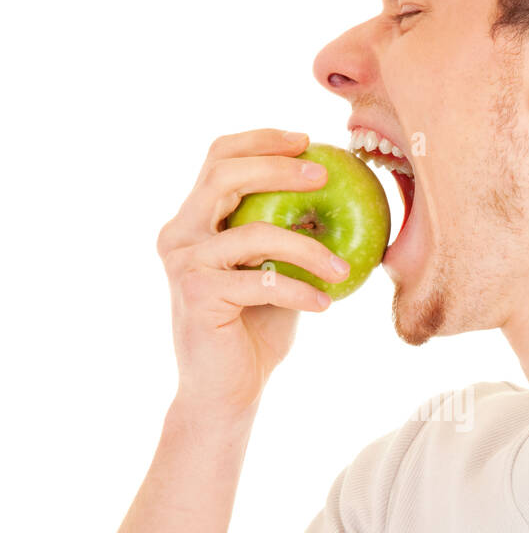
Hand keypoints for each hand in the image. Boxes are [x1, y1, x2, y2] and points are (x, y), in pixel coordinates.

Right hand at [157, 129, 348, 416]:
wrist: (226, 392)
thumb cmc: (255, 332)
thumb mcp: (278, 271)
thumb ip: (291, 235)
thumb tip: (341, 198)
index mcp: (194, 221)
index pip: (218, 158)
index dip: (261, 140)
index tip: (307, 140)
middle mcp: (180, 235)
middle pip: (224, 175)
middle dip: (278, 167)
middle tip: (324, 174)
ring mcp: (184, 263)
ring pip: (253, 232)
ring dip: (307, 247)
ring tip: (343, 269)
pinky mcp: (197, 295)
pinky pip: (260, 281)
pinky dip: (299, 290)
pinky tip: (325, 303)